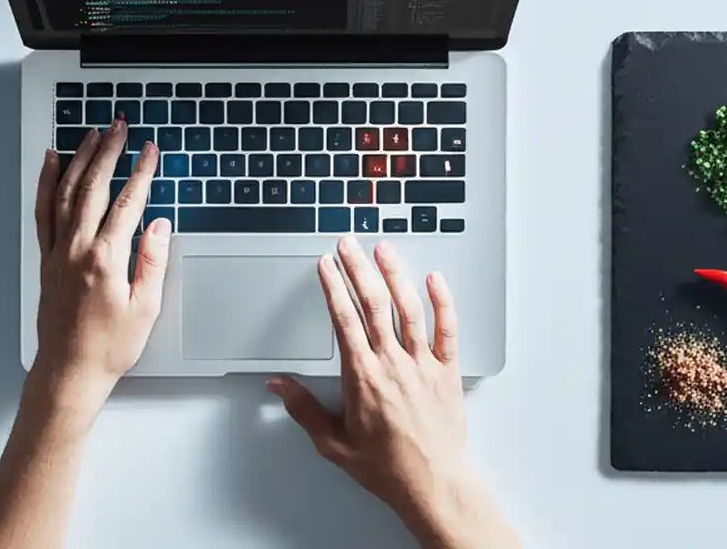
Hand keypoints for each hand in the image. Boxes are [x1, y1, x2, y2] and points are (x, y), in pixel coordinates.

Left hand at [32, 120, 169, 419]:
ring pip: (66, 192)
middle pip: (93, 187)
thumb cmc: (110, 345)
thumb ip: (153, 260)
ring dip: (79, 159)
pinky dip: (46, 183)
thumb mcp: (147, 306)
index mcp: (106, 259)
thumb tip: (160, 226)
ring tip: (91, 135)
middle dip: (109, 152)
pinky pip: (43, 211)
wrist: (70, 370)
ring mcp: (57, 252)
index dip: (142, 172)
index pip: (128, 203)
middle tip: (120, 128)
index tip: (151, 151)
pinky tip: (51, 163)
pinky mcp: (46, 258)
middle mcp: (77, 250)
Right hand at [269, 238, 517, 548]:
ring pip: (409, 308)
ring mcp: (423, 364)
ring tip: (384, 249)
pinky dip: (443, 301)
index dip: (333, 287)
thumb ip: (304, 409)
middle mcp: (393, 364)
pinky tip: (436, 278)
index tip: (325, 266)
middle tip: (348, 245)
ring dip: (395, 274)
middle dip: (358, 269)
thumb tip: (279, 385)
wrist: (432, 481)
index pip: (344, 320)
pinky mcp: (448, 370)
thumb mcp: (333, 442)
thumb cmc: (386, 466)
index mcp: (363, 378)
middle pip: (374, 304)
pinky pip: (447, 328)